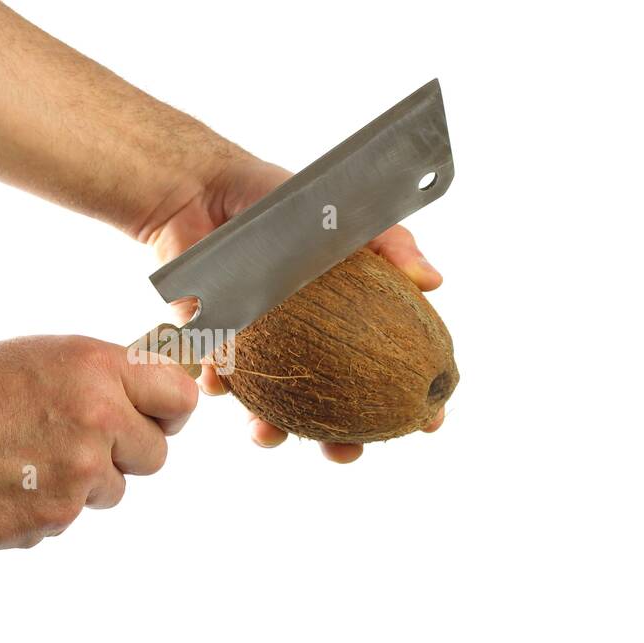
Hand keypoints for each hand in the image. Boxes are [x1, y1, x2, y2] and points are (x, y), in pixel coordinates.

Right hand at [0, 336, 196, 548]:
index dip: (168, 411)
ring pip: (111, 492)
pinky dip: (43, 507)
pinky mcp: (50, 520)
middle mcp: (97, 422)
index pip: (180, 398)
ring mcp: (75, 477)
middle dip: (125, 452)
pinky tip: (7, 482)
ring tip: (28, 458)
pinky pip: (69, 519)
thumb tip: (157, 400)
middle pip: (155, 455)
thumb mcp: (47, 357)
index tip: (154, 417)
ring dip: (82, 483)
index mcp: (98, 371)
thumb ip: (106, 378)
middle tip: (77, 440)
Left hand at [145, 156, 446, 462]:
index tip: (430, 422)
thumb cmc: (283, 204)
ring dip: (272, 431)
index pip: (388, 370)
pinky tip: (218, 382)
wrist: (210, 189)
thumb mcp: (343, 219)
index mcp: (345, 323)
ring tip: (269, 434)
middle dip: (341, 442)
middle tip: (345, 453)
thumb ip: (389, 245)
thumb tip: (433, 280)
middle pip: (332, 411)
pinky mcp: (212, 345)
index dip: (412, 402)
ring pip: (272, 409)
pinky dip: (218, 385)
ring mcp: (261, 351)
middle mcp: (305, 346)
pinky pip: (217, 379)